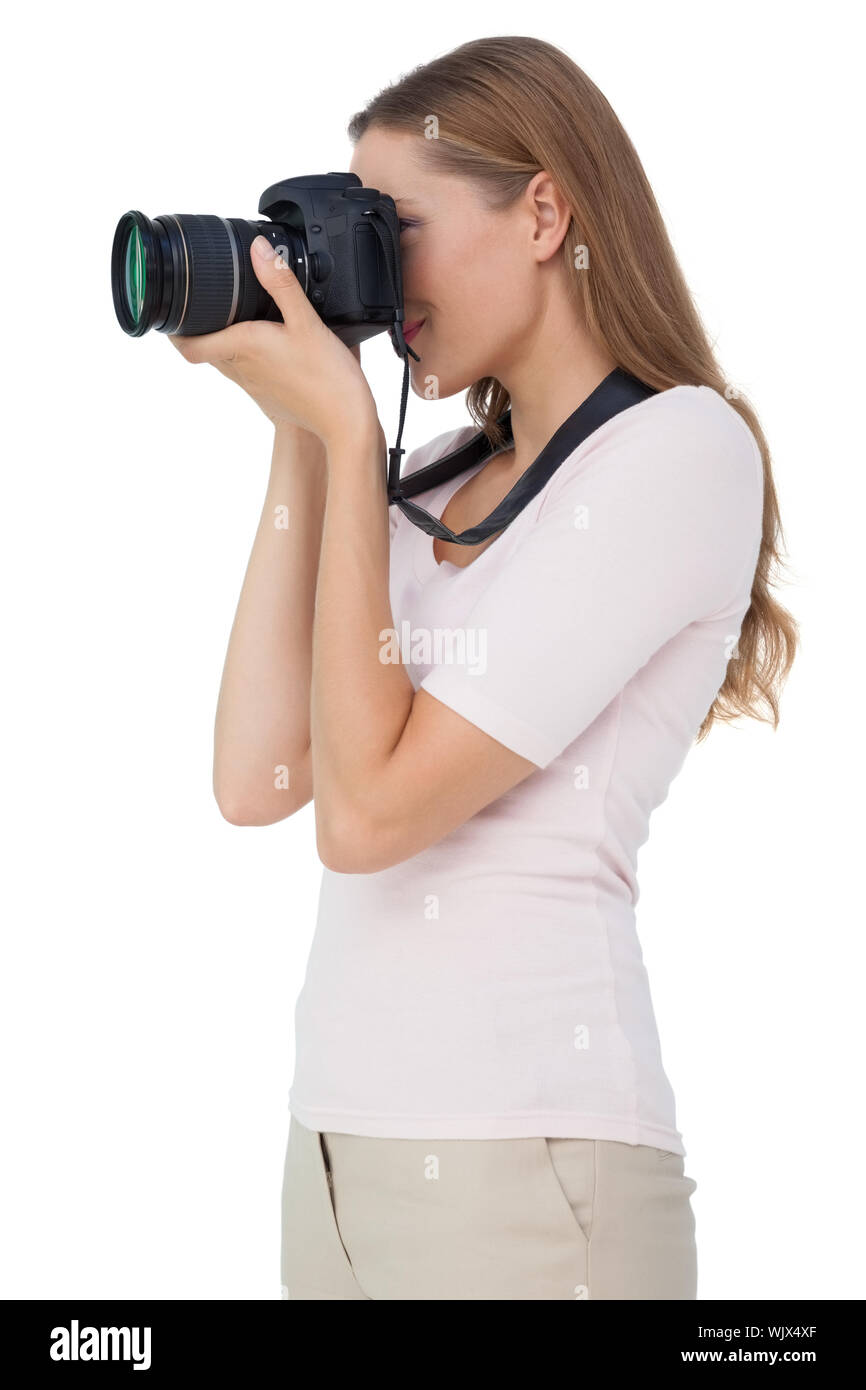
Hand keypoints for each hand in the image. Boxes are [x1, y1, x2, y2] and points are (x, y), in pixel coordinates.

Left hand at [168, 236, 377, 446]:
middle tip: (202, 305)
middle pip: (206, 351)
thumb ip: (280, 282)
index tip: (170, 315)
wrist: (346, 422)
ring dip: (223, 342)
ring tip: (233, 318)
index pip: (189, 347)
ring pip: (226, 362)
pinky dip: (247, 356)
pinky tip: (268, 344)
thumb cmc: (327, 377)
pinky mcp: (271, 397)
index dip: (173, 333)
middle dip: (200, 329)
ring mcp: (255, 386)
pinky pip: (248, 373)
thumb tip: (259, 248)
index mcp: (243, 348)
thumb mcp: (307, 321)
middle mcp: (242, 369)